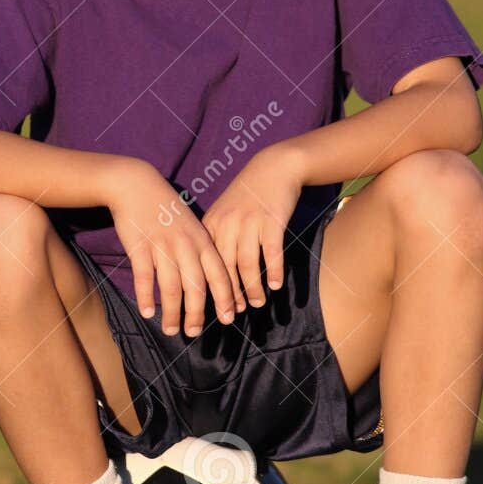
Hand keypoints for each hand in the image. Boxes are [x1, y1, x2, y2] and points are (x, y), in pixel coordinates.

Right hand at [101, 158, 239, 337]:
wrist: (137, 185)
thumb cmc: (166, 208)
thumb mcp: (192, 225)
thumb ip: (201, 250)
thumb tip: (209, 281)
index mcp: (202, 240)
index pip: (219, 274)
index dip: (225, 298)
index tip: (228, 319)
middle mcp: (186, 245)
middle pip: (196, 286)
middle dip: (197, 313)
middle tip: (194, 333)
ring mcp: (163, 246)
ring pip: (171, 287)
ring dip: (172, 312)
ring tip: (170, 330)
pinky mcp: (140, 246)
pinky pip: (145, 277)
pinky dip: (146, 296)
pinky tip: (146, 312)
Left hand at [201, 143, 305, 309]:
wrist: (273, 167)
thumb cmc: (248, 195)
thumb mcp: (225, 213)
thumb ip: (218, 239)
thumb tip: (213, 275)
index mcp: (211, 224)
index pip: (207, 264)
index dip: (210, 290)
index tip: (213, 310)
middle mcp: (227, 224)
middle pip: (225, 268)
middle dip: (229, 296)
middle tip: (233, 316)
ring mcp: (249, 222)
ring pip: (247, 264)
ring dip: (252, 288)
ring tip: (257, 304)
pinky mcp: (271, 220)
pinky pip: (271, 252)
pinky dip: (273, 271)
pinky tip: (276, 285)